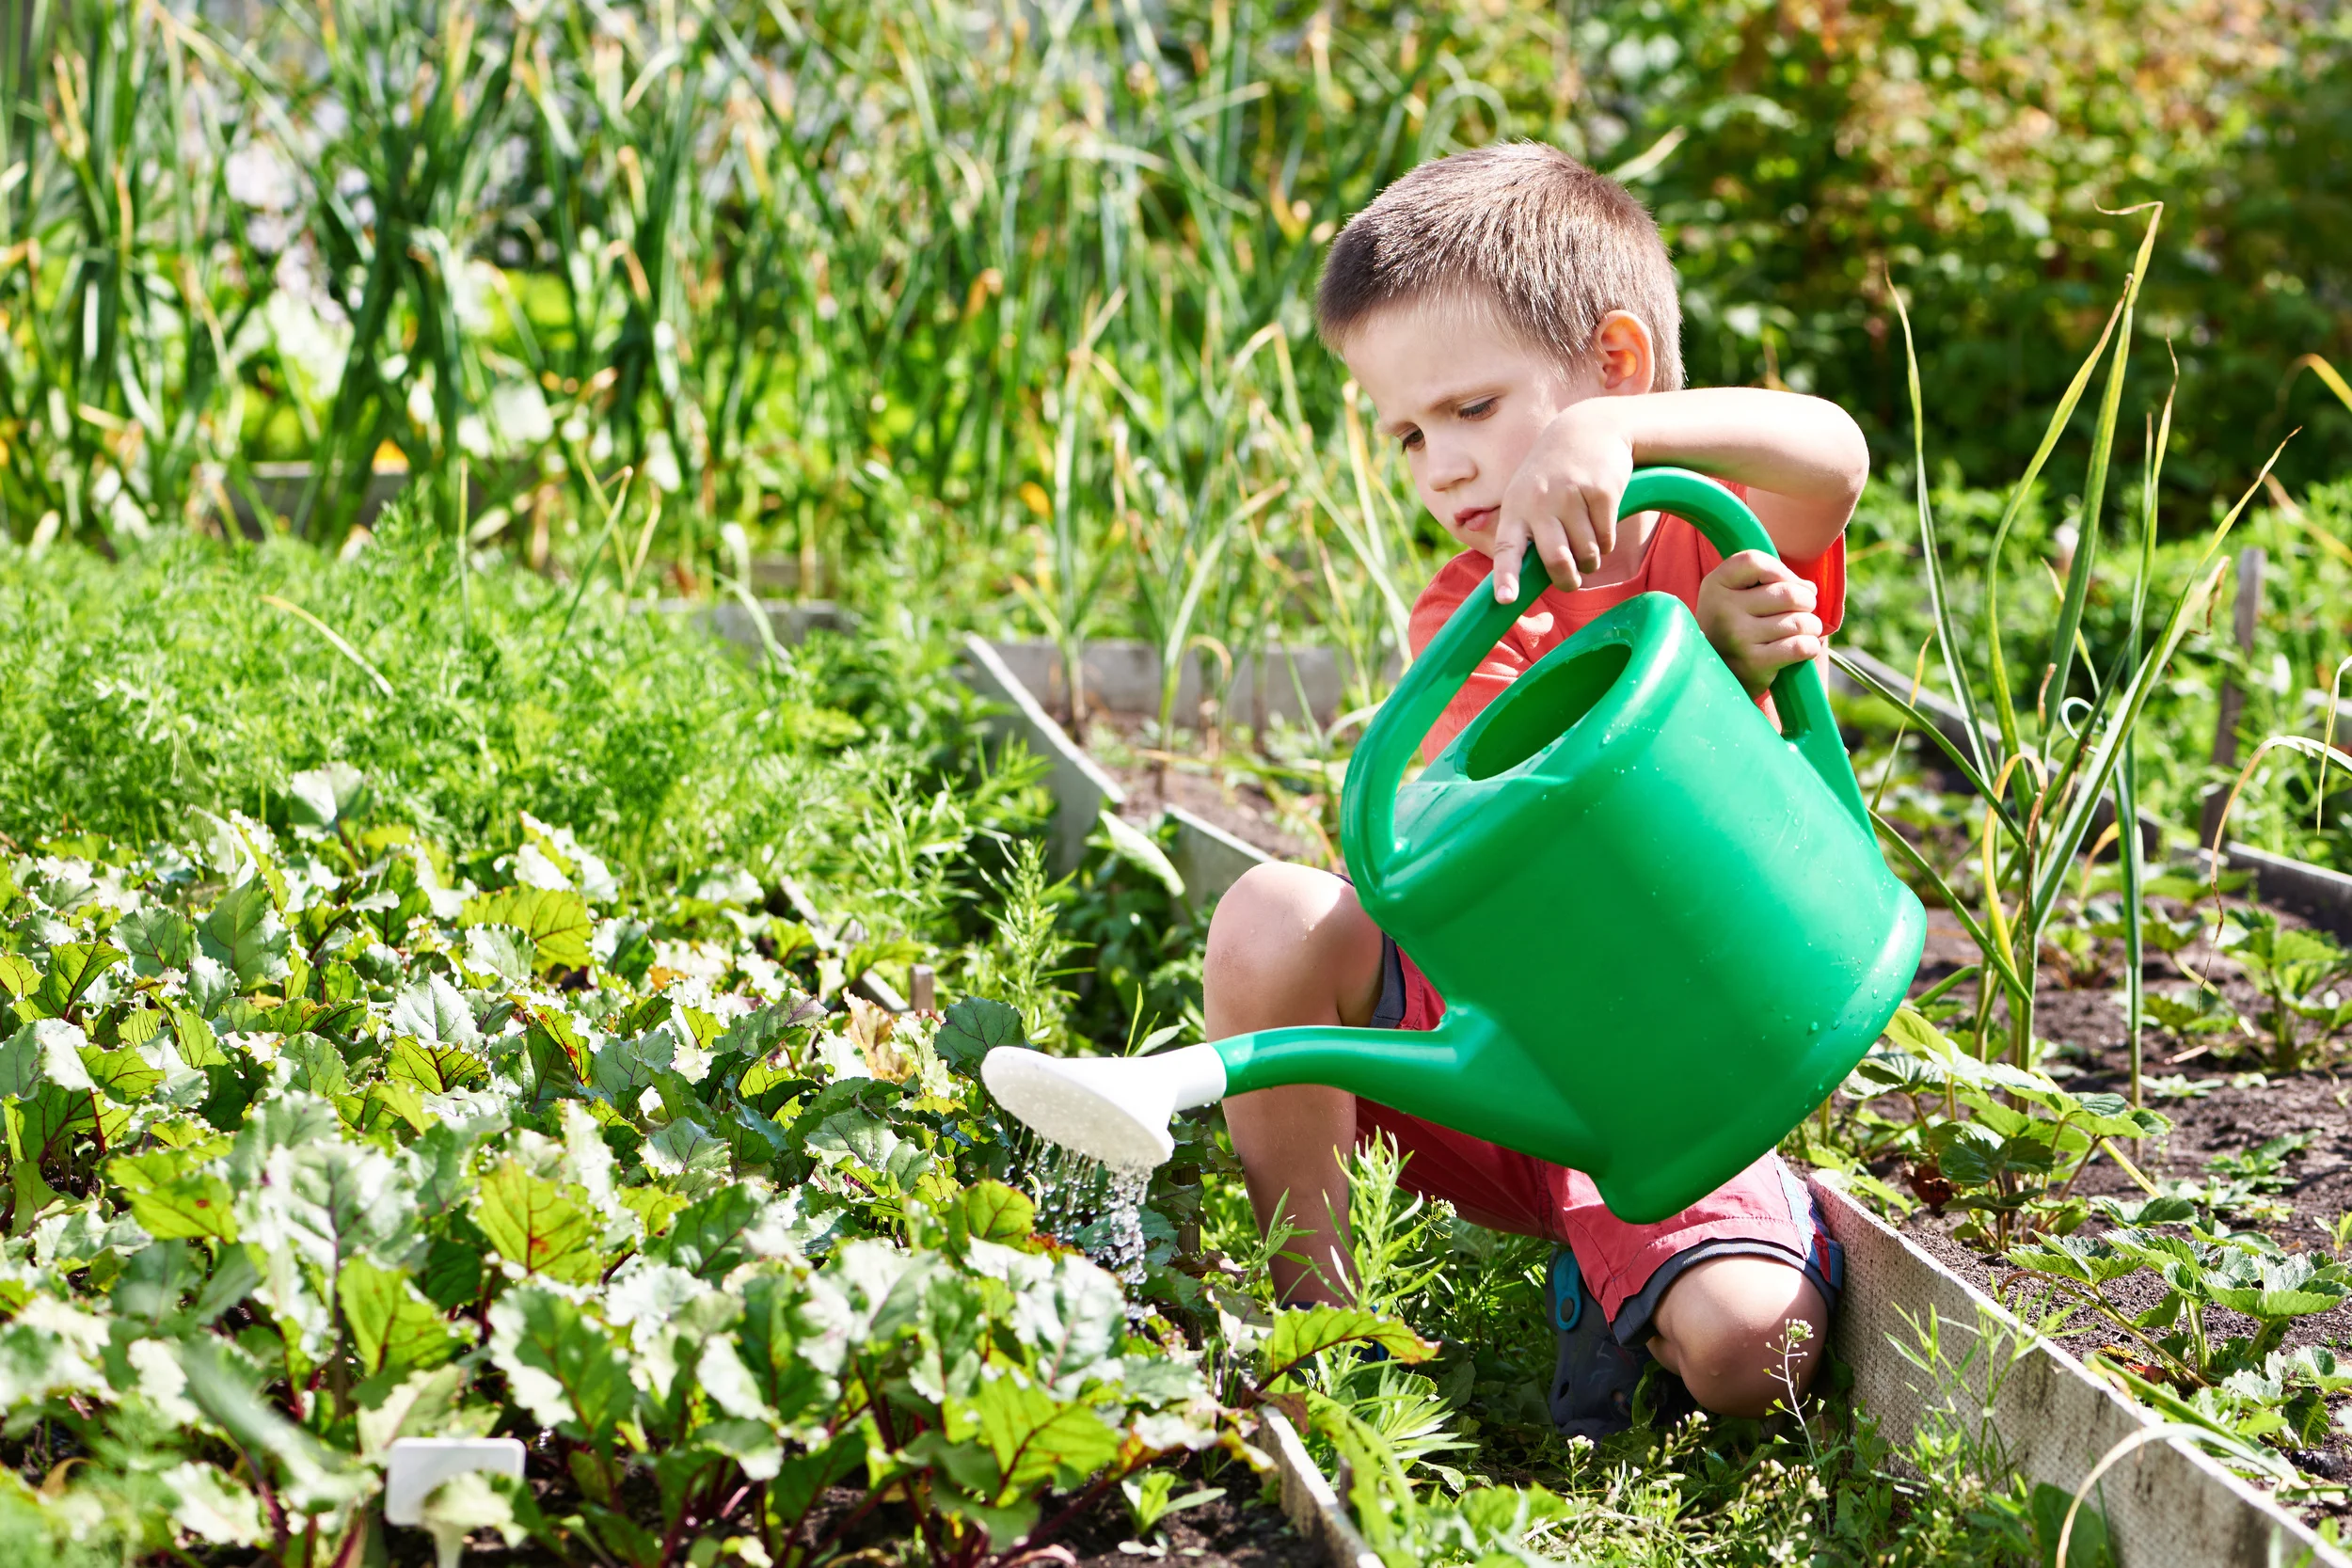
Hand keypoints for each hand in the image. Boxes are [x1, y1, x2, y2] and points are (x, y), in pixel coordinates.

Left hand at [1489, 403, 1634, 601]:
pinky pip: (1606, 539)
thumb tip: (1521, 584)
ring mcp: (1571, 495)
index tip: (1506, 599)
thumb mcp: (1527, 495)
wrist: (1588, 430)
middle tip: (1572, 583)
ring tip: (1587, 544)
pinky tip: (1601, 521)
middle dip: (1567, 581)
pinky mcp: (1601, 492)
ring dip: (1590, 559)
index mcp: (1516, 508)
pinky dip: (1605, 541)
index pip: (1507, 548)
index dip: (1506, 576)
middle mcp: (1540, 502)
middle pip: (1556, 560)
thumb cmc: (1552, 476)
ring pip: (1586, 554)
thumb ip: (1524, 533)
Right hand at [1698, 551, 1823, 695]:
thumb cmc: (1735, 626)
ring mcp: (1737, 637)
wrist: (1716, 673)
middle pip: (1788, 593)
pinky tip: (1803, 647)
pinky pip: (1800, 646)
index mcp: (1716, 585)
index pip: (1755, 561)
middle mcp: (1723, 609)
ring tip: (1803, 630)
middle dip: (1807, 601)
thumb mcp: (1732, 594)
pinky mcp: (1753, 663)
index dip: (1782, 571)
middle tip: (1802, 610)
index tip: (1787, 583)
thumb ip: (1763, 578)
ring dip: (1812, 626)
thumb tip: (1809, 588)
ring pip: (1800, 621)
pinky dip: (1811, 646)